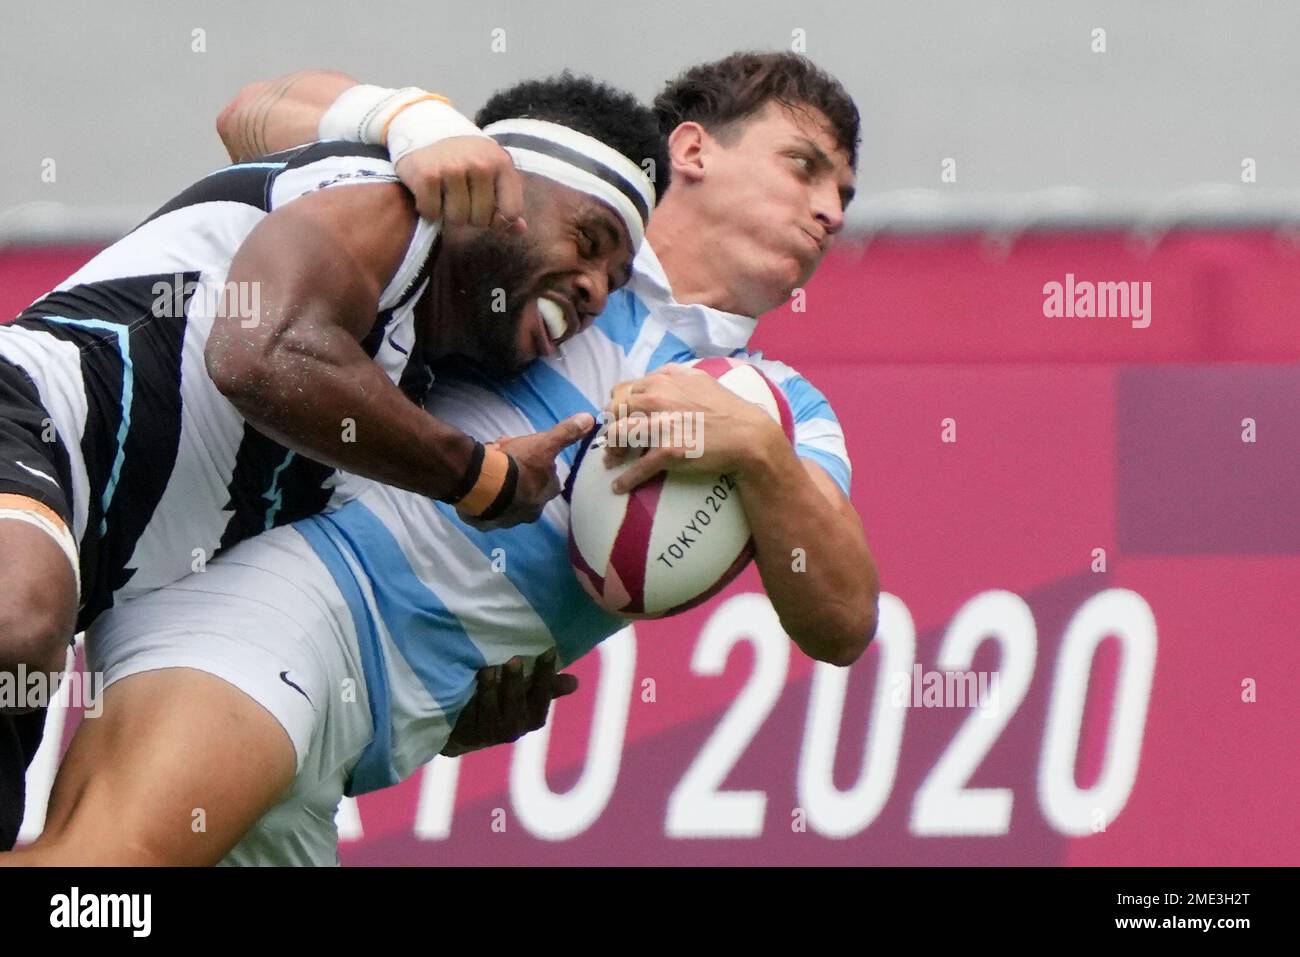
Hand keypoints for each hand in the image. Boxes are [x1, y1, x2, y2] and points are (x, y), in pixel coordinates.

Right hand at [394, 136, 526, 231]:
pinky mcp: (428, 175)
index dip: (498, 220)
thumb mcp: (493, 175)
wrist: (427, 134)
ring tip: (445, 195)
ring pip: (457, 219)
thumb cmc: (466, 163)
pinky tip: (429, 194)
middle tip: (460, 197)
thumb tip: (520, 230)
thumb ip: (508, 203)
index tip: (487, 211)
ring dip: (448, 214)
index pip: (511, 212)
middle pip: (480, 219)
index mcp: (502, 163)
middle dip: (469, 216)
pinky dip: (428, 210)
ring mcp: (453, 168)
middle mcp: (480, 164)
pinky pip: (432, 213)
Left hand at [440, 649, 577, 756]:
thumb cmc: (502, 706)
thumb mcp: (525, 696)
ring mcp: (493, 731)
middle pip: (517, 702)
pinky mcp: (473, 732)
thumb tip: (575, 682)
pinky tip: (476, 678)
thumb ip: (548, 688)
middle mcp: (516, 727)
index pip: (543, 694)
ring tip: (490, 668)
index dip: (547, 674)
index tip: (549, 650)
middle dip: (516, 681)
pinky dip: (475, 695)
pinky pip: (474, 712)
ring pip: (493, 708)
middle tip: (515, 659)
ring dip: (492, 687)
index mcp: (533, 716)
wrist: (466, 733)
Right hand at [458, 412, 594, 528]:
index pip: (549, 477)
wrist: (484, 484)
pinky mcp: (486, 520)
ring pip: (506, 493)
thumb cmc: (519, 465)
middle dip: (516, 468)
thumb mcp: (544, 444)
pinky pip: (487, 502)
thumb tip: (590, 419)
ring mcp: (508, 517)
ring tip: (488, 462)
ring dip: (499, 478)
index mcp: (546, 494)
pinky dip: (484, 490)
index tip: (525, 448)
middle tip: (502, 451)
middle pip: (526, 485)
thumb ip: (566, 433)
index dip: (538, 461)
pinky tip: (477, 478)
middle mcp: (530, 511)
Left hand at [603, 364, 782, 491]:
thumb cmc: (726, 408)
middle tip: (614, 442)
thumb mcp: (699, 379)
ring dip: (612, 450)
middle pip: (615, 411)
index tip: (619, 418)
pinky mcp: (668, 451)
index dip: (617, 405)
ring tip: (612, 461)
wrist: (748, 436)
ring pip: (619, 435)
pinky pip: (638, 467)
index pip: (623, 389)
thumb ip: (674, 374)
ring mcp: (661, 425)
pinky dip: (626, 479)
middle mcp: (657, 398)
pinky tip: (618, 487)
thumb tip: (654, 379)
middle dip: (610, 427)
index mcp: (663, 380)